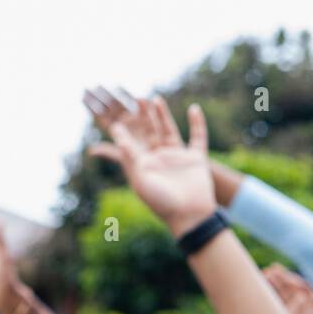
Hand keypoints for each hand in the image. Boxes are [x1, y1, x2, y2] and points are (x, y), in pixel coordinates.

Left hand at [84, 88, 216, 236]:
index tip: (114, 116)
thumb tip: (116, 135)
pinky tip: (194, 108)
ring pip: (169, 131)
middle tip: (137, 98)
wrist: (189, 215)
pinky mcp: (195, 159)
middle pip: (150, 133)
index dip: (123, 131)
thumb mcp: (140, 178)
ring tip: (156, 98)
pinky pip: (197, 137)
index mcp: (144, 166)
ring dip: (163, 115)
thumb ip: (130, 155)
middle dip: (143, 116)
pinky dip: (197, 123)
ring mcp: (178, 158)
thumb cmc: (161, 201)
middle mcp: (159, 160)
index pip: (131, 145)